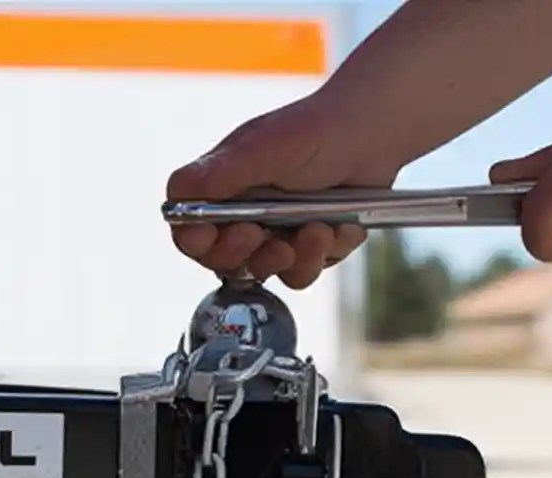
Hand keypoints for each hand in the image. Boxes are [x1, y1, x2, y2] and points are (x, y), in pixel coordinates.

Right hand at [165, 98, 403, 288]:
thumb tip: (178, 193)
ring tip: (317, 229)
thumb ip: (220, 174)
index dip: (197, 242)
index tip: (211, 236)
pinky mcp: (307, 248)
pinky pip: (306, 269)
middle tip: (262, 236)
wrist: (373, 134)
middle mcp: (243, 216)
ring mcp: (276, 234)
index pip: (191, 231)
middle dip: (244, 255)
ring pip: (268, 272)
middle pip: (224, 262)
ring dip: (293, 258)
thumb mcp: (263, 149)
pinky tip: (341, 226)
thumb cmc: (314, 131)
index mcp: (221, 190)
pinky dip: (326, 251)